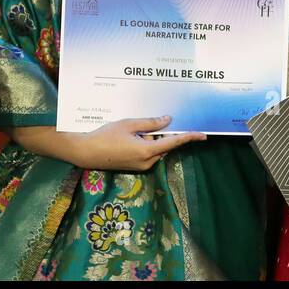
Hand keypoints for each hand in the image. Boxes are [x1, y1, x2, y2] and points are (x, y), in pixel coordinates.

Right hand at [69, 116, 205, 171]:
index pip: (173, 143)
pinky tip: (131, 136)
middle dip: (161, 134)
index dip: (189, 137)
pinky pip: (148, 153)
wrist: (86, 153)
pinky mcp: (135, 167)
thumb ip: (150, 123)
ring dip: (151, 138)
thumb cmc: (106, 136)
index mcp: (147, 151)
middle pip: (164, 146)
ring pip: (156, 149)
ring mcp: (141, 166)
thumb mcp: (129, 124)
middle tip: (150, 122)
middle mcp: (147, 162)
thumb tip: (168, 120)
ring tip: (133, 129)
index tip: (203, 135)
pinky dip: (145, 144)